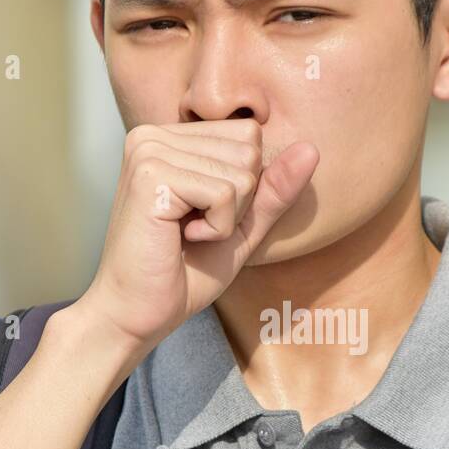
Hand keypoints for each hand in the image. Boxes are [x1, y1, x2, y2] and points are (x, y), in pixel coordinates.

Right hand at [76, 120, 318, 355]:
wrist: (136, 314)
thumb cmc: (183, 274)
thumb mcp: (241, 227)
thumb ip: (273, 189)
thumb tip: (312, 149)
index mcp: (170, 137)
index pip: (248, 135)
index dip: (244, 187)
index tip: (202, 216)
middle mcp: (154, 134)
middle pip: (248, 149)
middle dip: (237, 202)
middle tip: (193, 229)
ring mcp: (149, 151)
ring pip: (241, 172)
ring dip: (226, 218)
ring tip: (185, 235)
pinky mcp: (151, 176)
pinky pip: (225, 193)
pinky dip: (216, 228)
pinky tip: (180, 239)